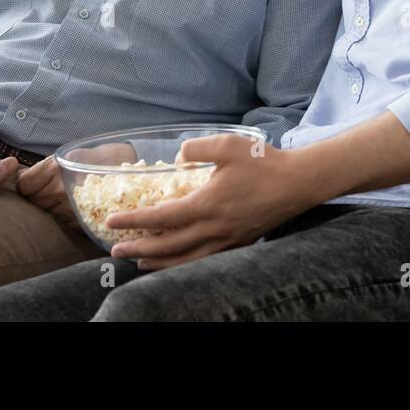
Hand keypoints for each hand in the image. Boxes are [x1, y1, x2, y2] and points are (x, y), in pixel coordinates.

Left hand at [18, 142, 136, 228]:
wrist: (126, 168)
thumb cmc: (96, 159)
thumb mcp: (68, 156)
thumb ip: (45, 169)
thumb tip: (21, 179)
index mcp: (55, 167)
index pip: (23, 186)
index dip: (27, 186)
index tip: (34, 184)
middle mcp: (60, 188)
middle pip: (34, 201)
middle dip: (39, 197)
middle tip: (53, 190)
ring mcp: (70, 206)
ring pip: (47, 213)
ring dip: (53, 208)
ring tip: (66, 198)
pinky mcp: (81, 220)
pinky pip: (62, 222)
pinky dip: (66, 216)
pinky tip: (75, 207)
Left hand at [105, 134, 312, 269]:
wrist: (298, 184)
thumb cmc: (264, 163)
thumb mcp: (228, 145)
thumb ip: (197, 147)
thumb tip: (178, 156)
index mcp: (207, 204)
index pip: (161, 218)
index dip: (133, 221)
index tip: (112, 221)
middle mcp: (214, 228)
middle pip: (168, 247)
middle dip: (138, 249)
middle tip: (115, 249)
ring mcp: (227, 240)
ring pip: (186, 260)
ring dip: (159, 263)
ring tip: (140, 262)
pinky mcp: (239, 243)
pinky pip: (204, 260)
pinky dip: (184, 263)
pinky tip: (177, 260)